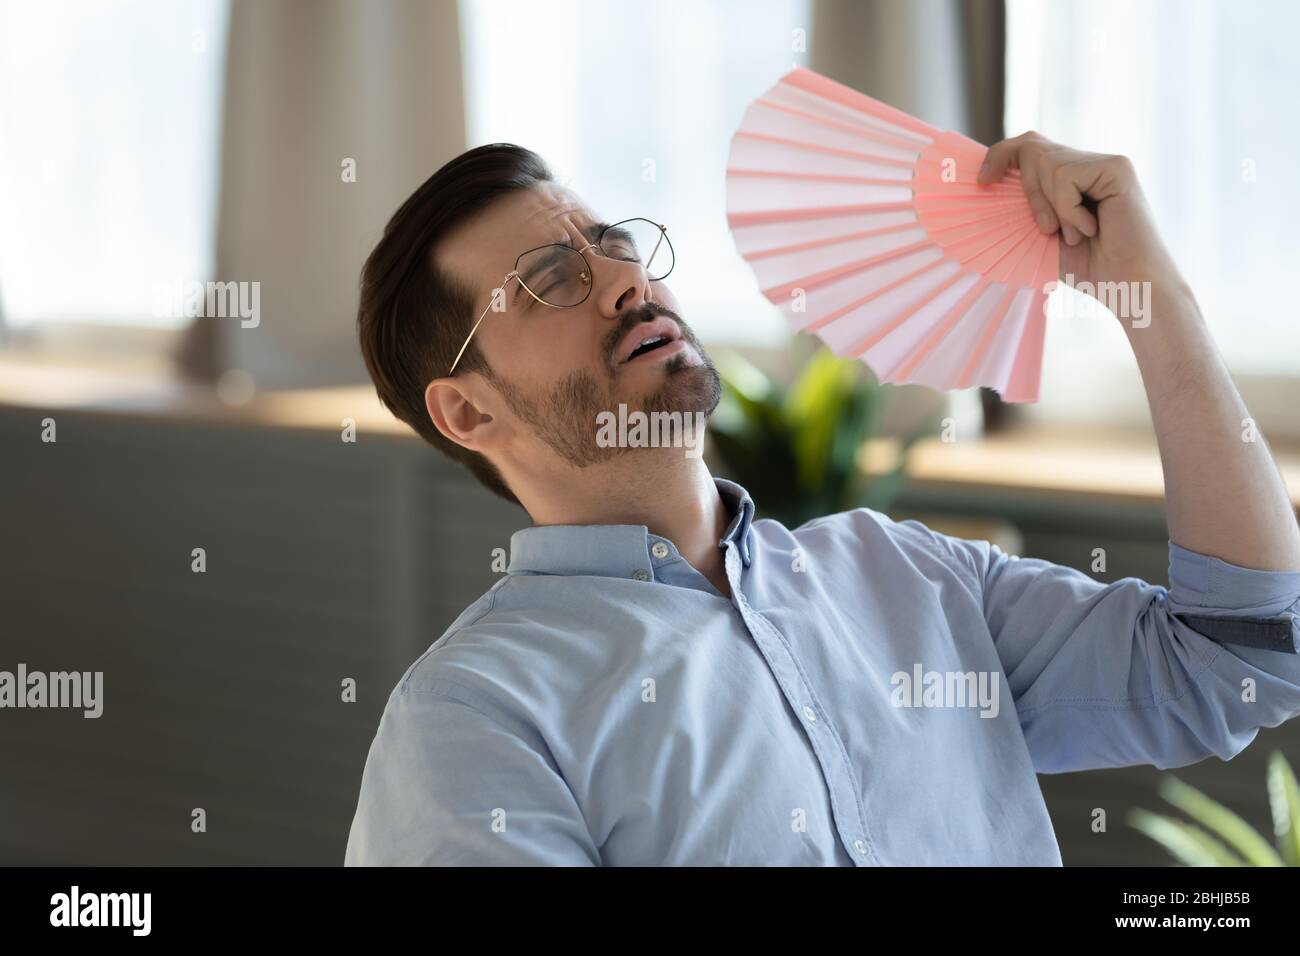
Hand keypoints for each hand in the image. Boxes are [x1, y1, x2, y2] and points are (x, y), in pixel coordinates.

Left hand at [977, 131, 1183, 294]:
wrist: (1126, 286)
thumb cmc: (1087, 267)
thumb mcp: (1042, 234)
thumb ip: (1023, 206)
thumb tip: (984, 183)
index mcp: (1071, 176)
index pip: (1028, 146)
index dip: (1000, 155)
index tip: (982, 182)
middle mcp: (1088, 163)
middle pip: (1032, 147)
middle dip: (1027, 190)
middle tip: (1046, 229)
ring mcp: (1104, 163)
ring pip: (1046, 163)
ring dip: (1052, 207)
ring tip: (1076, 234)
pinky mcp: (1117, 168)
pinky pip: (1066, 176)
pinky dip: (1068, 209)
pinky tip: (1091, 228)